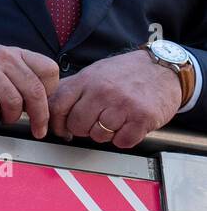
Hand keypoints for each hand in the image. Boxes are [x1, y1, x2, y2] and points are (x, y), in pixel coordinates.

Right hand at [0, 44, 58, 138]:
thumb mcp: (1, 63)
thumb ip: (22, 76)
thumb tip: (43, 105)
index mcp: (15, 53)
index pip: (49, 70)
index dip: (50, 92)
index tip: (44, 105)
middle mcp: (2, 57)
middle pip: (34, 91)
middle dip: (39, 117)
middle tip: (37, 130)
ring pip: (13, 101)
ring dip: (10, 117)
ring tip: (3, 117)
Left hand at [48, 49, 181, 147]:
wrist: (162, 68)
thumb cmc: (126, 72)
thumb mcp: (94, 72)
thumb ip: (73, 88)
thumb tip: (49, 105)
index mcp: (86, 79)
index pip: (58, 105)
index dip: (56, 122)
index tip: (60, 128)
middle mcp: (102, 91)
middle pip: (77, 125)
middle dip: (82, 129)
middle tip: (93, 122)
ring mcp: (122, 105)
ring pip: (98, 136)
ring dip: (104, 134)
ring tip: (113, 120)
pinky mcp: (142, 118)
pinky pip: (122, 141)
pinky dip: (123, 139)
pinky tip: (127, 126)